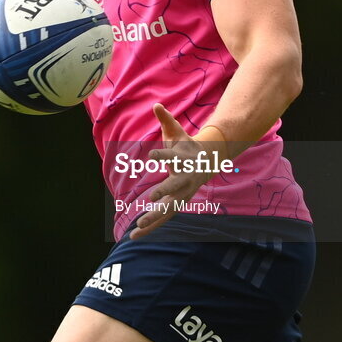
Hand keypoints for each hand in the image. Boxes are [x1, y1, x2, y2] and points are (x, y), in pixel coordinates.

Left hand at [129, 104, 219, 238]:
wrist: (207, 162)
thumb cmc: (187, 147)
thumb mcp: (177, 133)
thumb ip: (166, 120)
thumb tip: (156, 105)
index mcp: (182, 160)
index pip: (171, 157)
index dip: (162, 154)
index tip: (151, 153)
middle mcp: (183, 179)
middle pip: (174, 187)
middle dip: (163, 192)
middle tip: (151, 197)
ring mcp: (182, 194)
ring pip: (168, 209)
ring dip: (154, 218)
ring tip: (137, 227)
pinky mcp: (177, 204)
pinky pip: (163, 219)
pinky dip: (150, 228)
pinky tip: (134, 236)